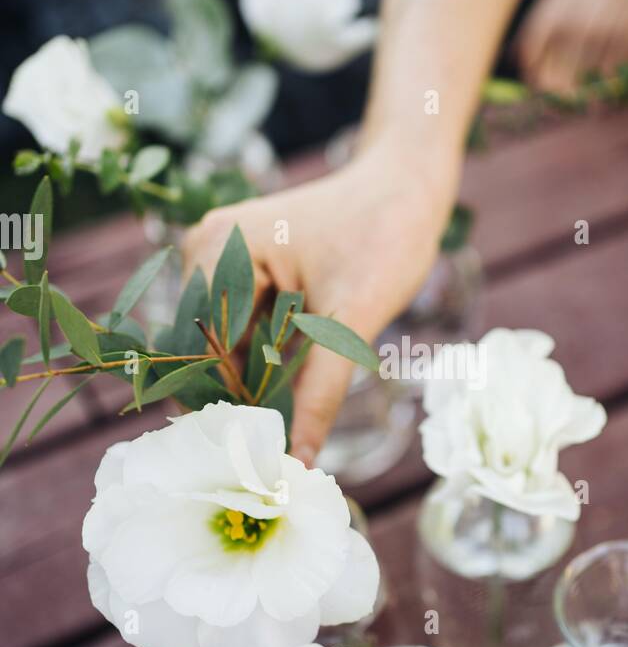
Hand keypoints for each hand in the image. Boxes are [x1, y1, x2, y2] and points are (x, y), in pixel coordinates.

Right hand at [182, 138, 457, 464]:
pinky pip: (242, 333)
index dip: (227, 407)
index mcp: (217, 251)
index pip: (201, 352)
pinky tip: (288, 403)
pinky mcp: (246, 273)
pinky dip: (264, 366)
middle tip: (273, 459)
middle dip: (239, 401)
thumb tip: (298, 461)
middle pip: (206, 352)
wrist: (408, 186)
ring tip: (283, 438)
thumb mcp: (352, 318)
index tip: (256, 461)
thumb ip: (320, 391)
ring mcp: (222, 261)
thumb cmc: (386, 235)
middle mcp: (205, 252)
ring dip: (252, 387)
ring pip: (224, 348)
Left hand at [515, 0, 627, 95]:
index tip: (536, 81)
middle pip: (561, 81)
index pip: (534, 58)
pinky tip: (613, 74)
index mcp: (558, 11)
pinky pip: (622, 74)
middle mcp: (582, 26)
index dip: (533, 75)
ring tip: (589, 95)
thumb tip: (517, 54)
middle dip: (559, 95)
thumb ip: (541, 15)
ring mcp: (610, 35)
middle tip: (561, 97)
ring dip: (589, 92)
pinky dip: (616, 79)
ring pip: (593, 83)